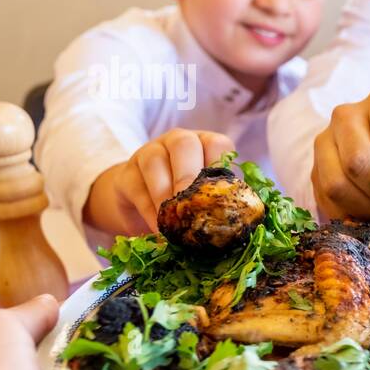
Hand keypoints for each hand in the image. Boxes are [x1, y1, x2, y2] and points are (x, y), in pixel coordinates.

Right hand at [84, 128, 234, 234]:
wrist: (141, 204)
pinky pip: (136, 186)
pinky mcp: (126, 173)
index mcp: (205, 144)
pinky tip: (159, 228)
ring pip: (154, 162)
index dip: (220, 166)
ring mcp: (148, 153)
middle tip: (192, 206)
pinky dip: (149, 209)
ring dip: (165, 194)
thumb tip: (243, 221)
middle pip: (183, 144)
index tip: (220, 195)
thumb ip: (222, 201)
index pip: (217, 144)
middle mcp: (177, 142)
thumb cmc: (186, 200)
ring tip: (174, 221)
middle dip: (189, 175)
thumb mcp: (206, 197)